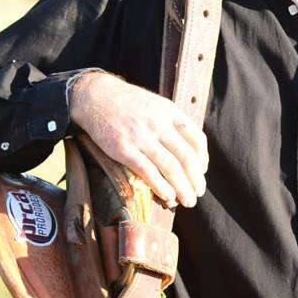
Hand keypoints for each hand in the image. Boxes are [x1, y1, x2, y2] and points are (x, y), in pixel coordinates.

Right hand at [69, 71, 207, 208]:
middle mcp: (159, 123)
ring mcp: (141, 136)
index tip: (201, 172)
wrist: (95, 96)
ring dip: (183, 188)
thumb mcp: (156, 104)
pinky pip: (148, 171)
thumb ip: (172, 122)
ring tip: (188, 201)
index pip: (196, 139)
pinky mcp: (123, 149)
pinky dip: (161, 187)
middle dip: (196, 180)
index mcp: (170, 111)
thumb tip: (188, 149)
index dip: (203, 159)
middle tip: (198, 193)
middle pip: (187, 157)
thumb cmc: (127, 103)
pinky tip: (168, 196)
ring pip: (171, 167)